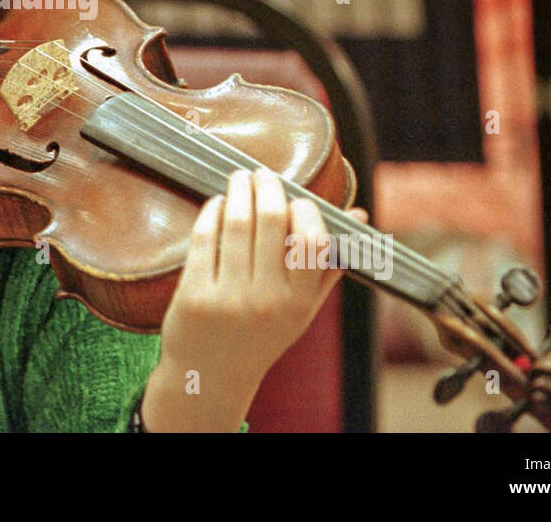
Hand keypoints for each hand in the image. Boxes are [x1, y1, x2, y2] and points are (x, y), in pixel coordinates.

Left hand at [143, 167, 367, 430]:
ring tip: (239, 179)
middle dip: (267, 187)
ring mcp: (227, 297)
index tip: (296, 199)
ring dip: (237, 191)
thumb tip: (358, 213)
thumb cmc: (261, 336)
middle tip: (263, 174)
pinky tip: (216, 203)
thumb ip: (328, 263)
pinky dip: (211, 211)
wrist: (210, 376)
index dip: (304, 210)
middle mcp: (265, 300)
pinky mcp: (193, 294)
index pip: (312, 240)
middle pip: (270, 220)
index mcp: (298, 302)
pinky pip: (204, 237)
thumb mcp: (302, 309)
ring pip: (235, 223)